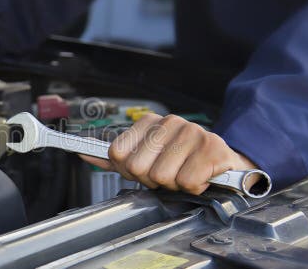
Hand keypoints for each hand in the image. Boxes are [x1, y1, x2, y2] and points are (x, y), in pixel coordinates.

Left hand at [81, 114, 257, 194]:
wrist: (223, 164)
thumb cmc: (181, 163)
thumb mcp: (145, 158)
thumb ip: (116, 158)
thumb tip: (85, 155)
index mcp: (149, 121)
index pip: (117, 153)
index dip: (130, 170)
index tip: (147, 169)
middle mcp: (170, 121)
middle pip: (137, 167)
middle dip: (153, 180)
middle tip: (169, 174)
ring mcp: (192, 131)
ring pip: (162, 176)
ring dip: (175, 185)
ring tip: (186, 174)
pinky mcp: (212, 147)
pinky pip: (187, 182)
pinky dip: (194, 187)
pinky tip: (201, 176)